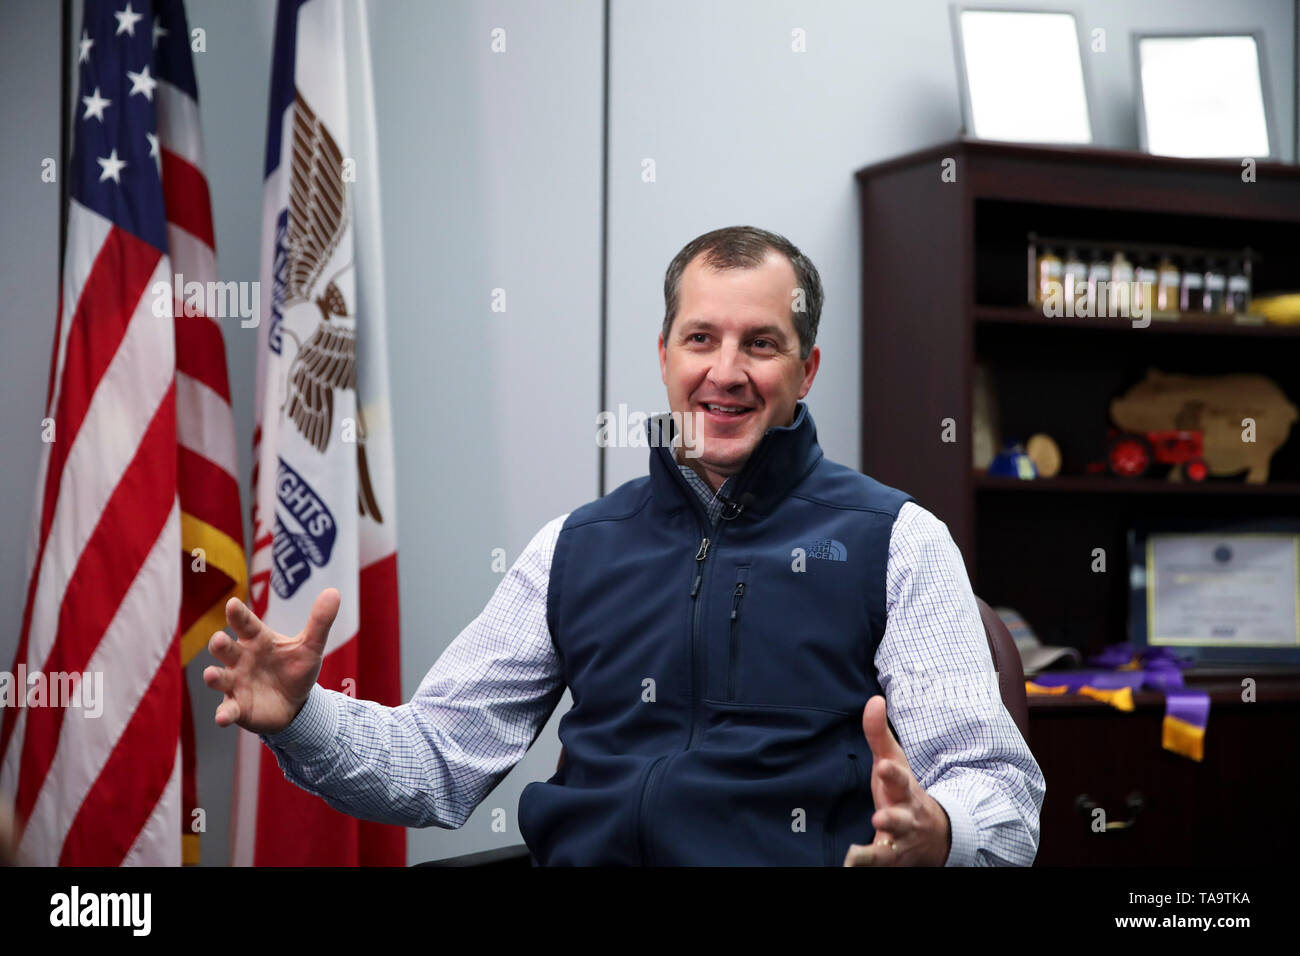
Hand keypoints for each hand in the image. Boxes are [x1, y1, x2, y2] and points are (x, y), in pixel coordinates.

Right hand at [203, 589, 339, 734]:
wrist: (296, 703)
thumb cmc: (296, 668)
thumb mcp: (310, 646)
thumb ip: (320, 621)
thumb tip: (333, 592)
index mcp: (257, 639)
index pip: (245, 623)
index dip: (238, 614)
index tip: (232, 604)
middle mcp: (241, 659)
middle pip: (224, 648)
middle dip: (219, 644)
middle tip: (220, 640)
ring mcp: (236, 683)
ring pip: (219, 677)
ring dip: (213, 676)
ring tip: (211, 675)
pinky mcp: (238, 707)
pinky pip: (227, 710)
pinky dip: (224, 714)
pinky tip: (223, 718)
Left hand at [843, 695, 950, 866]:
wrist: (933, 834)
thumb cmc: (903, 790)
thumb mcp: (892, 762)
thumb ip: (878, 734)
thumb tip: (873, 699)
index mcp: (903, 789)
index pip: (900, 779)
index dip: (893, 774)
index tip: (884, 767)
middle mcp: (905, 816)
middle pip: (900, 817)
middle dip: (892, 817)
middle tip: (880, 817)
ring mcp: (898, 840)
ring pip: (890, 847)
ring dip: (876, 850)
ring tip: (858, 853)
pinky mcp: (889, 858)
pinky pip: (877, 863)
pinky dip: (864, 865)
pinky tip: (850, 865)